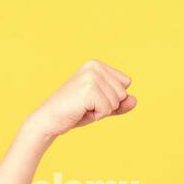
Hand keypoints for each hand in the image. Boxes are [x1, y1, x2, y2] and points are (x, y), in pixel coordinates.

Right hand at [19, 60, 136, 143]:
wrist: (49, 119)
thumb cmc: (75, 112)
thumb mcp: (102, 106)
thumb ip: (120, 103)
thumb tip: (134, 100)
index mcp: (97, 64)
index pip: (126, 82)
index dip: (112, 97)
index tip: (92, 99)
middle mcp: (95, 66)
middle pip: (123, 92)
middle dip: (108, 105)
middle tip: (86, 105)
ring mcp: (92, 77)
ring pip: (116, 102)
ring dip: (101, 111)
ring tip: (83, 108)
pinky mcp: (89, 89)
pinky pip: (107, 109)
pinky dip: (96, 116)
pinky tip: (81, 111)